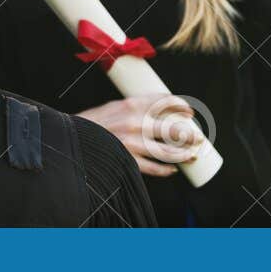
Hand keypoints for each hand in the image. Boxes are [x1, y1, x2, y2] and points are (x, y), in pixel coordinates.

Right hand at [78, 94, 206, 177]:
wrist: (71, 139)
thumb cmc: (92, 123)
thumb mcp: (112, 107)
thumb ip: (132, 108)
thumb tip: (153, 110)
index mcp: (131, 104)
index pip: (164, 101)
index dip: (181, 105)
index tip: (189, 110)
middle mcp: (135, 122)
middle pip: (172, 128)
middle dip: (189, 134)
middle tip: (199, 137)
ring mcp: (132, 143)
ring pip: (167, 151)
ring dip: (183, 154)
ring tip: (191, 155)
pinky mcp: (128, 160)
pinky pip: (153, 167)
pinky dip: (165, 170)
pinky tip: (172, 170)